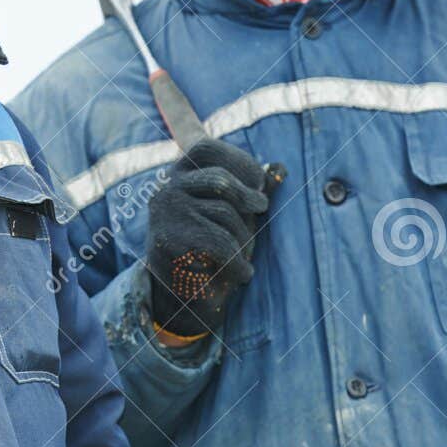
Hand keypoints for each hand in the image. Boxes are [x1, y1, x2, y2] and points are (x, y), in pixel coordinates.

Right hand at [145, 138, 268, 340]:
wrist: (182, 298)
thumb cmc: (212, 250)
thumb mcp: (234, 215)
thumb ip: (252, 191)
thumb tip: (281, 167)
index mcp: (177, 176)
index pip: (204, 148)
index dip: (238, 160)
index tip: (259, 182)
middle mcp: (165, 189)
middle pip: (219, 179)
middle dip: (248, 197)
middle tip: (261, 208)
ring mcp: (165, 213)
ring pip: (222, 212)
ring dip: (244, 238)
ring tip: (245, 256)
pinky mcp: (168, 240)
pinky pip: (218, 243)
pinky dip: (238, 262)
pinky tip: (244, 274)